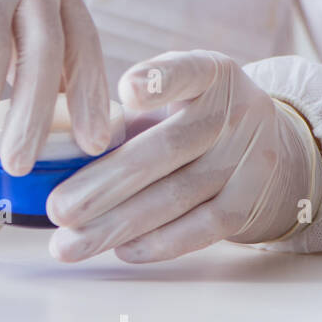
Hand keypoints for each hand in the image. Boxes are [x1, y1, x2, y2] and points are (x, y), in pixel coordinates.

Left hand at [46, 50, 321, 262]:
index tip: (126, 91)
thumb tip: (54, 157)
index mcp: (209, 74)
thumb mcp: (170, 100)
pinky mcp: (251, 201)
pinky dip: (159, 242)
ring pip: (177, 196)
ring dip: (118, 224)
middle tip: (57, 209)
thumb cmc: (190, 119)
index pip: (186, 71)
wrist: (268, 147)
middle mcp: (235, 112)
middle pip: (167, 149)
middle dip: (105, 184)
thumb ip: (126, 119)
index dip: (158, 82)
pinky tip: (120, 249)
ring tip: (69, 244)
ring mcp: (249, 159)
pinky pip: (202, 227)